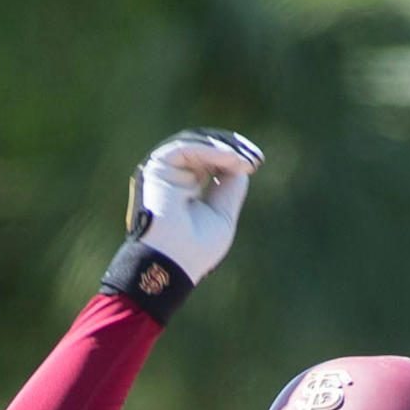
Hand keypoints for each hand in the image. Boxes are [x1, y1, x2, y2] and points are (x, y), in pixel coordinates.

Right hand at [128, 129, 261, 283]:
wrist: (171, 264)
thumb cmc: (195, 251)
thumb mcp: (223, 215)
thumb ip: (231, 188)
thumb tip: (240, 163)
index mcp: (185, 190)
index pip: (209, 162)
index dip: (232, 158)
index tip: (255, 163)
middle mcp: (171, 179)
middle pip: (202, 149)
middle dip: (230, 148)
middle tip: (255, 158)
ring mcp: (162, 174)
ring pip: (195, 145)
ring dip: (223, 148)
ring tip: (246, 161)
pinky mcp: (155, 170)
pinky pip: (185, 148)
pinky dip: (209, 150)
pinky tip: (231, 159)